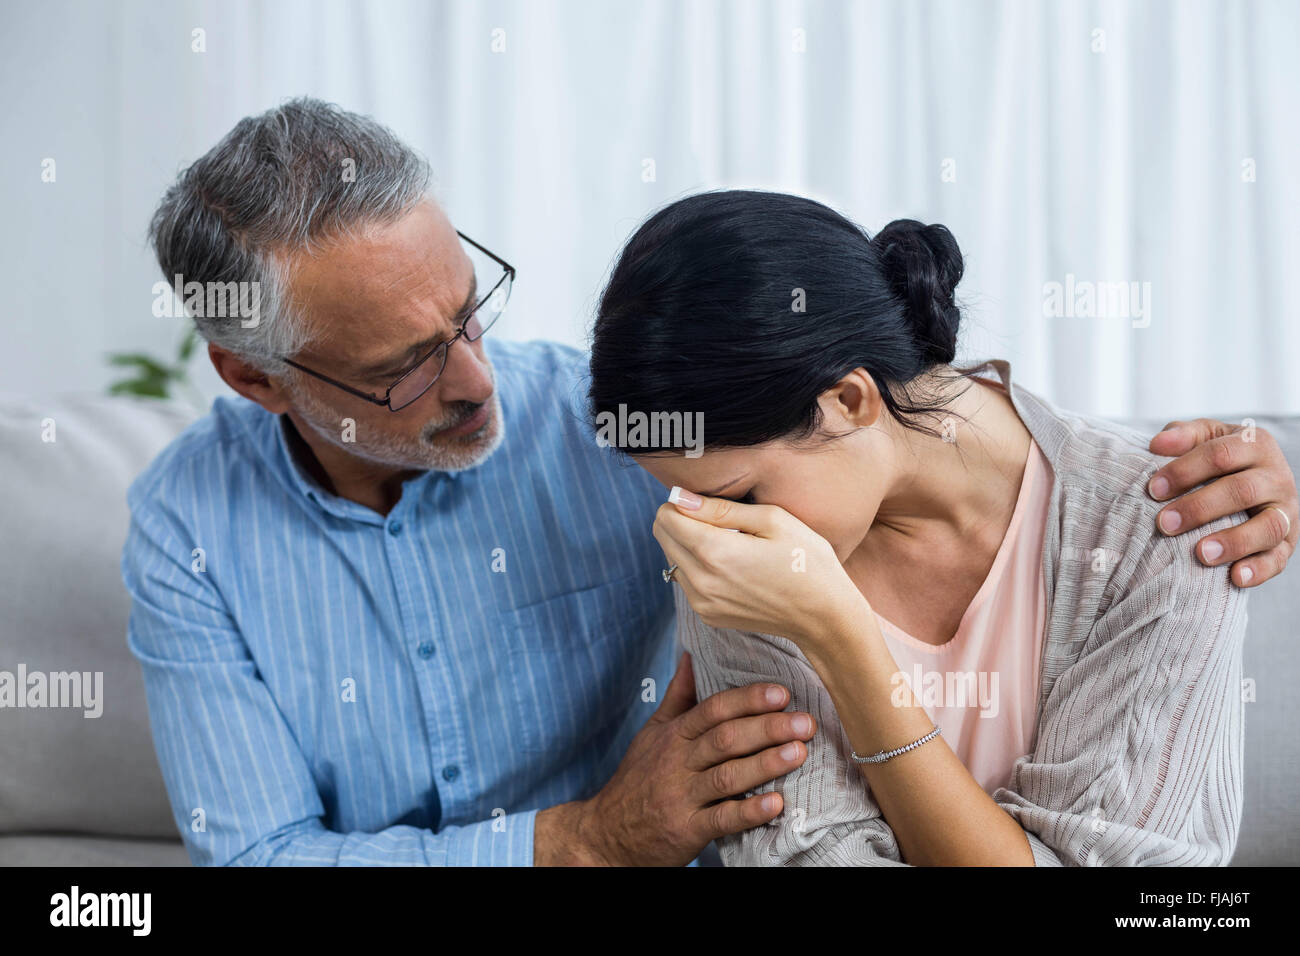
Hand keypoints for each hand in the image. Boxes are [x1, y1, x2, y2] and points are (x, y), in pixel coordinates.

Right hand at [559, 651, 816, 865]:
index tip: (781, 693)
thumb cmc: (637, 780)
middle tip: (806, 722)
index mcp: (673, 735)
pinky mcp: (687, 830)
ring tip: (799, 753)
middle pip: (726, 738)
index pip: (713, 710)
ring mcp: (682, 796)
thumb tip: (690, 656)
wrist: (606, 834)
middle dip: (768, 728)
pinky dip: (750, 811)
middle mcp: (677, 762)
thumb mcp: (651, 734)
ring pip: (728, 775)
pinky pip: (722, 819)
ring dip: (766, 763)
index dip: (748, 700)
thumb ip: (677, 697)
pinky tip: (776, 803)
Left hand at [653, 487, 866, 646]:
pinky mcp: (708, 615)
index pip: (666, 516)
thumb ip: (720, 508)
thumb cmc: (807, 561)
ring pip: (671, 558)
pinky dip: (699, 568)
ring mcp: (702, 603)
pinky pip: (686, 581)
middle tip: (718, 519)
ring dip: (689, 545)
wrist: (824, 616)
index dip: (682, 502)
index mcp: (714, 552)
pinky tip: (731, 566)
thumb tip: (680, 498)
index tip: (708, 503)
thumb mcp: (772, 520)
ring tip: (729, 543)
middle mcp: (700, 581)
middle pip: (662, 536)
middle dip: (681, 520)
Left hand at [1147, 418, 1296, 586]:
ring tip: (1200, 554)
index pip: (1221, 454)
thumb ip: (1184, 435)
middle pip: (1242, 491)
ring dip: (1234, 542)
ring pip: (1268, 527)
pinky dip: (1260, 570)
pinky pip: (1278, 559)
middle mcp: (1276, 477)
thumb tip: (1157, 444)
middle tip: (1164, 523)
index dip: (1186, 470)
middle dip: (1200, 508)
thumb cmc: (1217, 458)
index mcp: (1256, 445)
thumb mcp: (1205, 438)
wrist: (1252, 480)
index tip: (1153, 489)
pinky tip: (1235, 578)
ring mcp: (1286, 512)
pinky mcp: (1287, 543)